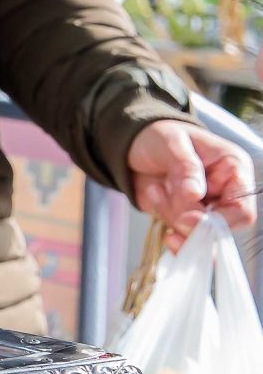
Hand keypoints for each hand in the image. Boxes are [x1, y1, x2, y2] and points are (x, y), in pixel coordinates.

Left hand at [129, 119, 257, 244]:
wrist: (132, 148)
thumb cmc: (159, 137)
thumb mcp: (171, 144)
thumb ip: (185, 168)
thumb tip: (195, 194)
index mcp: (234, 170)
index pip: (241, 211)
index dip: (217, 222)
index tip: (185, 218)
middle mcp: (225, 193)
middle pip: (217, 229)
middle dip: (185, 219)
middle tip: (161, 193)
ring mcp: (204, 208)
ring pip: (195, 234)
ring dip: (170, 217)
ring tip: (155, 188)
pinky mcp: (185, 218)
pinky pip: (180, 235)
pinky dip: (164, 225)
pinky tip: (154, 202)